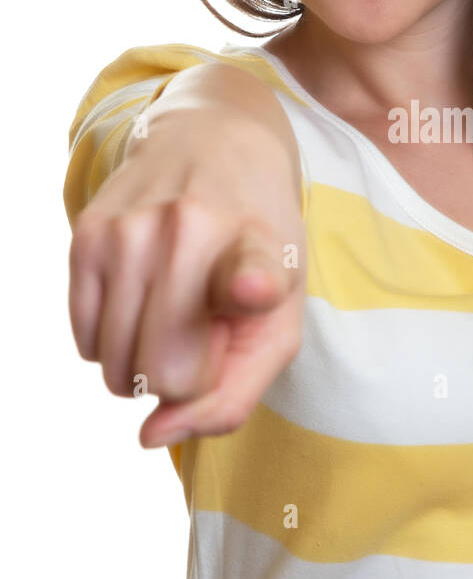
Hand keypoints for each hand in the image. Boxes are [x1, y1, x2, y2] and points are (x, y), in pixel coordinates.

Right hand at [67, 113, 304, 447]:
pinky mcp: (84, 234)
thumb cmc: (259, 248)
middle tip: (209, 329)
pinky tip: (145, 300)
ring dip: (145, 362)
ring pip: (113, 369)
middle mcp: (188, 233)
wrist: (215, 141)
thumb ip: (234, 394)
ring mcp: (128, 232)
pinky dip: (113, 343)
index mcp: (258, 248)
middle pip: (160, 375)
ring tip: (178, 309)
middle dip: (185, 376)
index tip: (251, 286)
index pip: (249, 273)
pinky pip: (85, 344)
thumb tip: (152, 436)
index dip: (249, 286)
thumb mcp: (282, 317)